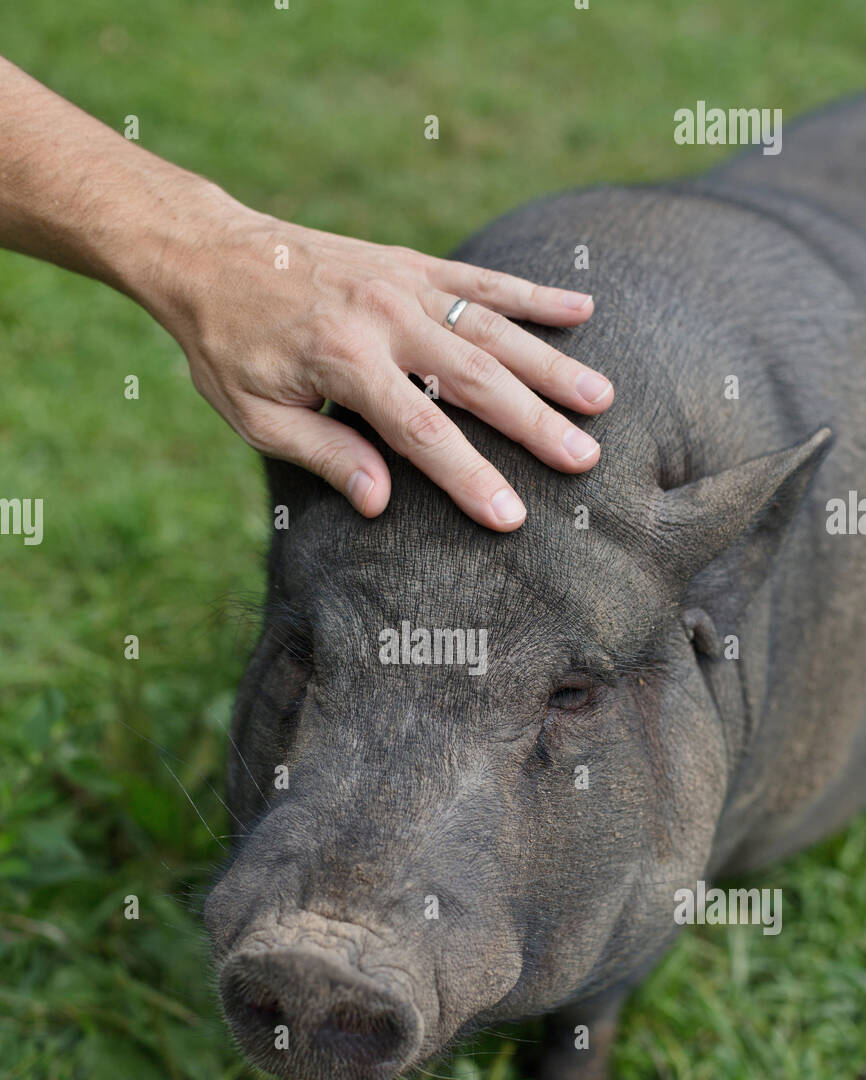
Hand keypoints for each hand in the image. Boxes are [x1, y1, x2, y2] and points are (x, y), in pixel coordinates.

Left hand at [160, 208, 612, 529]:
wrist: (211, 252)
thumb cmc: (229, 346)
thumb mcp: (254, 416)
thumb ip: (321, 454)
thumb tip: (380, 502)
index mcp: (342, 360)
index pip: (420, 432)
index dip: (470, 477)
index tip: (512, 516)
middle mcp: (384, 316)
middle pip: (474, 379)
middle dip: (534, 423)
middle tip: (586, 459)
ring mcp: (404, 284)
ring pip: (493, 329)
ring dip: (551, 364)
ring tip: (601, 399)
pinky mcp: (412, 264)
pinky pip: (483, 281)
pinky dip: (533, 296)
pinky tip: (583, 309)